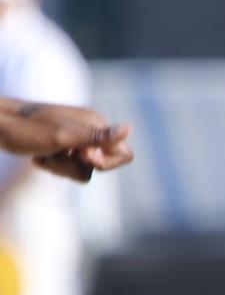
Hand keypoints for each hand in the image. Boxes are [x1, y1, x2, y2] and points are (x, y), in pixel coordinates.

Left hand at [1, 103, 132, 182]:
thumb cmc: (25, 129)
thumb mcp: (62, 136)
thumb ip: (97, 136)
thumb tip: (130, 128)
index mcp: (96, 125)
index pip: (124, 153)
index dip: (106, 163)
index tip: (81, 155)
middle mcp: (90, 131)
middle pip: (102, 166)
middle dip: (76, 167)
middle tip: (56, 154)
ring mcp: (76, 140)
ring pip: (84, 170)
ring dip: (61, 168)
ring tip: (43, 156)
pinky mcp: (63, 147)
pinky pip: (70, 167)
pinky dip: (53, 166)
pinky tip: (39, 156)